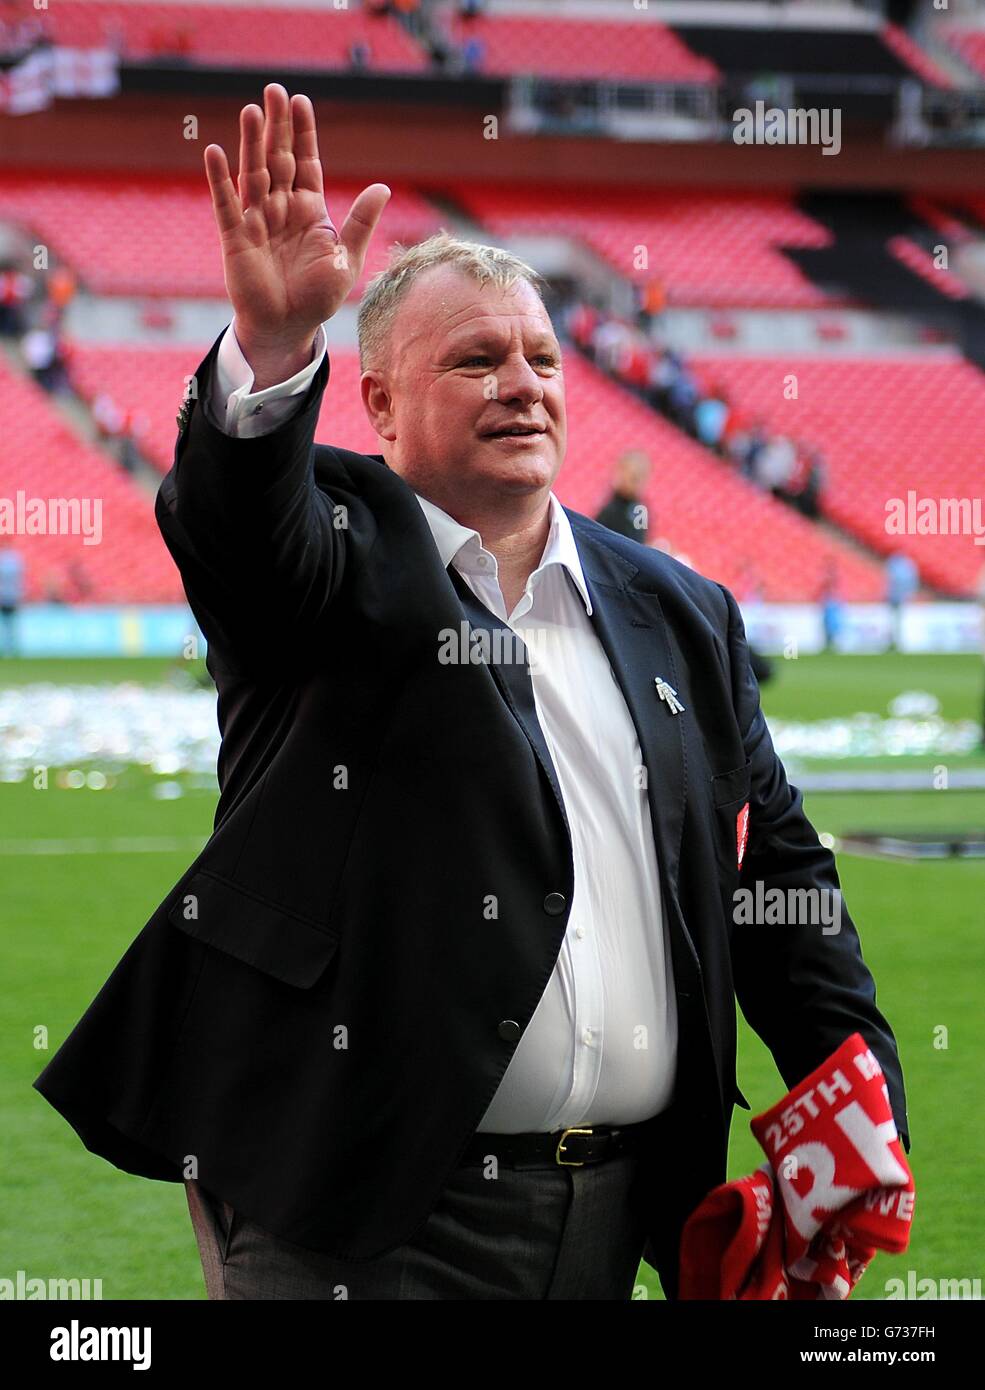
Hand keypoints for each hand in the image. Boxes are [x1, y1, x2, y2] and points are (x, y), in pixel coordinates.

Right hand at [204, 83, 389, 373]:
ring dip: (251, 143)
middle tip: (274, 90)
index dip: (303, 133)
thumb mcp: (346, 260)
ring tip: (251, 111)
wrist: (288, 328)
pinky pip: (226, 204)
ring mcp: (257, 220)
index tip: (300, 101)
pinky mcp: (236, 238)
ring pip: (254, 174)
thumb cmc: (317, 298)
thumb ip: (360, 223)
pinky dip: (220, 180)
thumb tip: (382, 187)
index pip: (306, 163)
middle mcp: (281, 209)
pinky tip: (216, 153)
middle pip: (278, 159)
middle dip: (277, 126)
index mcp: (309, 211)